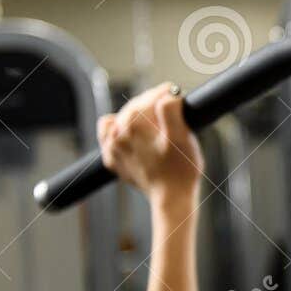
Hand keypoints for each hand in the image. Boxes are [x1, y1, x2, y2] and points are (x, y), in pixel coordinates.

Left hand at [98, 84, 203, 204]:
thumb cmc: (181, 170)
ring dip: (136, 115)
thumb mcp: (182, 136)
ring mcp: (113, 147)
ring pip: (121, 118)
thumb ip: (171, 111)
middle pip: (135, 105)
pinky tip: (132, 135)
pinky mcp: (112, 158)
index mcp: (136, 122)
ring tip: (153, 122)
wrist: (171, 198)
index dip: (168, 93)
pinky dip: (118, 130)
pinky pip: (108, 135)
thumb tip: (167, 95)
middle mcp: (119, 132)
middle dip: (152, 103)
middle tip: (170, 106)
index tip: (178, 94)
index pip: (152, 96)